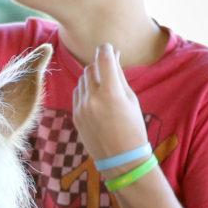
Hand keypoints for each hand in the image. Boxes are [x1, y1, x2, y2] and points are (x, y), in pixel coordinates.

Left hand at [72, 43, 149, 164]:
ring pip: (82, 80)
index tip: (109, 48)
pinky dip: (86, 91)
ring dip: (92, 78)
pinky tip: (97, 100)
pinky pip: (77, 94)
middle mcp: (93, 98)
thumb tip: (111, 55)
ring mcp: (81, 107)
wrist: (121, 159)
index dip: (106, 49)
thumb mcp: (131, 99)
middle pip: (90, 68)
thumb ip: (118, 76)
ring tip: (106, 90)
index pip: (103, 58)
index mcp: (111, 92)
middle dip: (99, 65)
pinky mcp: (75, 115)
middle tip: (110, 69)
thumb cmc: (133, 127)